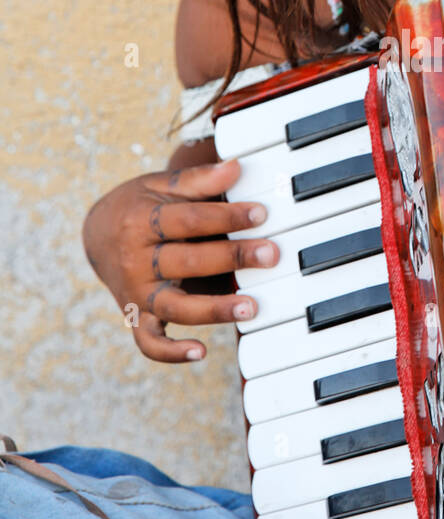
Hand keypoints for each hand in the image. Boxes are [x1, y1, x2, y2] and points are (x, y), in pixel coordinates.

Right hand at [82, 159, 277, 362]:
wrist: (97, 235)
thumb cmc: (140, 206)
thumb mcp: (161, 186)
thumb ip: (198, 180)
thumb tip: (237, 167)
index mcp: (141, 221)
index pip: (190, 220)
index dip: (226, 216)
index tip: (261, 214)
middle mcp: (136, 260)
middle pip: (188, 261)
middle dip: (232, 258)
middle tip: (271, 254)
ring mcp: (137, 293)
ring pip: (176, 307)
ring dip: (214, 310)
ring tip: (251, 307)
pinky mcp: (137, 317)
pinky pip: (150, 342)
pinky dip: (171, 352)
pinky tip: (201, 352)